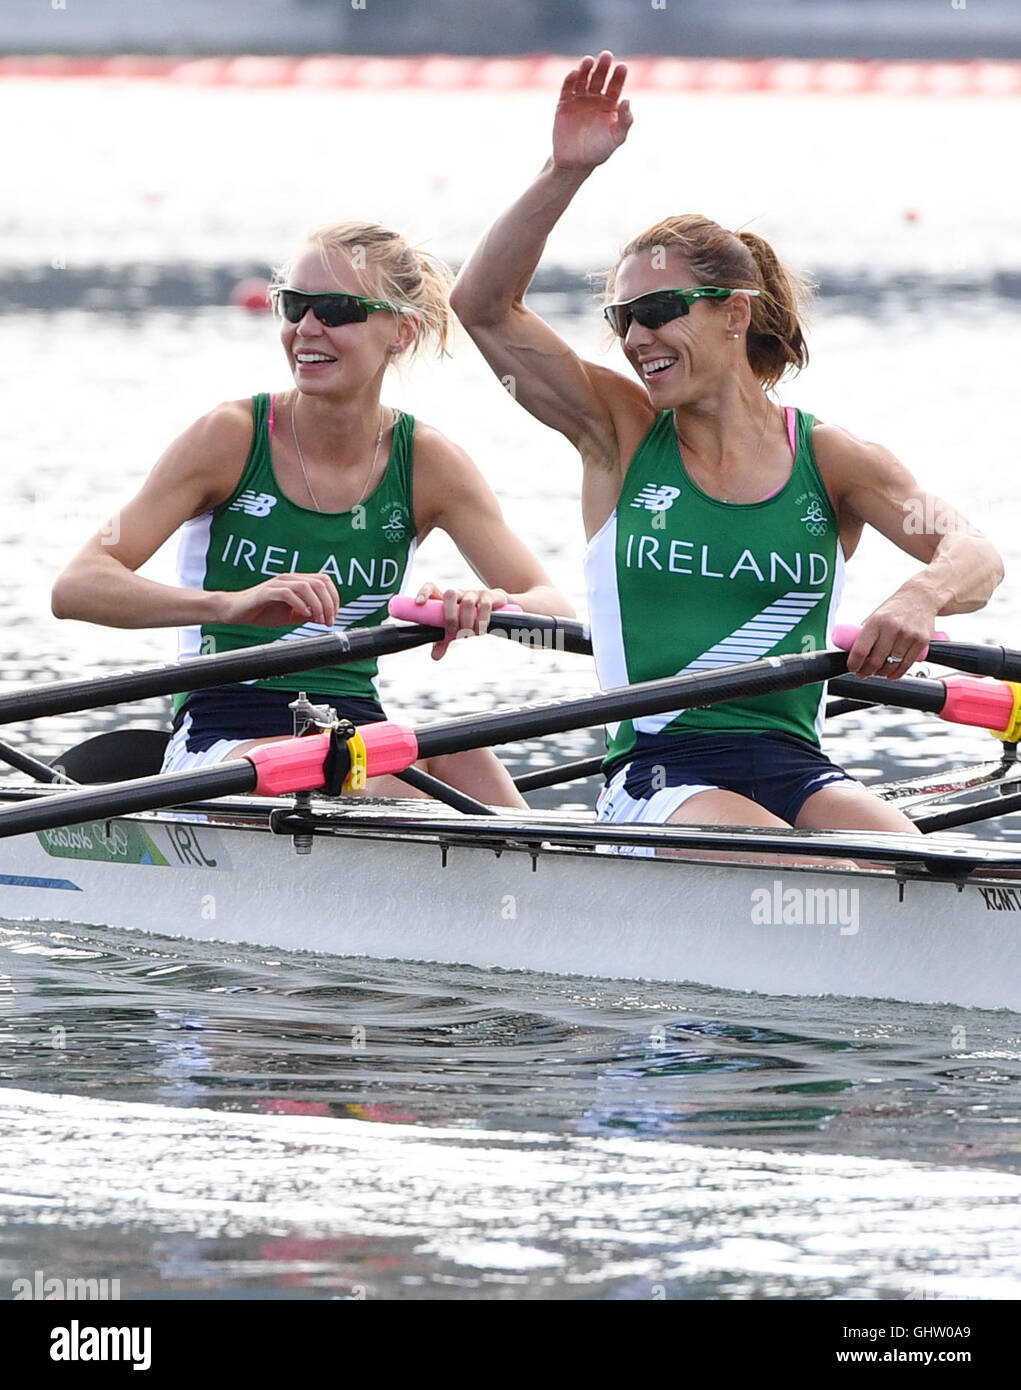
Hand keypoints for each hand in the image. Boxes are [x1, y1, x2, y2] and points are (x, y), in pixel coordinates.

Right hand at [217, 573, 338, 628]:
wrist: (235, 612)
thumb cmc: (262, 612)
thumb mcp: (291, 616)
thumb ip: (308, 614)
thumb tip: (325, 617)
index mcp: (297, 582)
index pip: (324, 581)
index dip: (334, 598)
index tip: (333, 617)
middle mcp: (289, 579)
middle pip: (319, 583)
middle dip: (329, 603)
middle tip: (328, 621)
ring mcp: (278, 584)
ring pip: (306, 586)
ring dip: (317, 605)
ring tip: (317, 620)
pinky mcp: (266, 591)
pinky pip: (287, 593)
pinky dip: (299, 604)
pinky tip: (302, 614)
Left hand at [412, 582, 510, 660]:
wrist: (497, 608)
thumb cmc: (469, 618)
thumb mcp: (455, 630)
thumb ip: (443, 641)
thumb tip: (435, 657)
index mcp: (446, 599)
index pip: (432, 588)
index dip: (424, 593)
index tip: (419, 604)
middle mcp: (458, 593)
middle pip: (449, 594)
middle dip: (449, 615)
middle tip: (453, 631)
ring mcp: (474, 593)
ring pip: (467, 602)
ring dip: (467, 621)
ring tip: (469, 634)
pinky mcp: (490, 596)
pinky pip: (485, 605)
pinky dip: (482, 620)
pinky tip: (481, 629)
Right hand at [553, 51, 631, 172]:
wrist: (575, 164)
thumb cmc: (599, 152)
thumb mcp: (616, 139)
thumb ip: (625, 121)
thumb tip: (627, 100)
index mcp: (610, 104)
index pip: (615, 86)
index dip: (619, 76)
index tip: (622, 67)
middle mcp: (594, 99)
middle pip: (600, 78)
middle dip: (603, 67)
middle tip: (606, 56)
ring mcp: (578, 100)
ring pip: (583, 80)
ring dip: (586, 69)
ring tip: (588, 61)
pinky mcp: (563, 105)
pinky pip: (567, 89)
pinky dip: (570, 80)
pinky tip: (574, 73)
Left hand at [846, 592, 938, 678]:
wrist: (921, 598)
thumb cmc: (895, 608)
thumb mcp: (875, 616)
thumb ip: (865, 633)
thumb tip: (851, 650)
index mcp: (876, 621)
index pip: (861, 650)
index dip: (854, 664)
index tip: (852, 668)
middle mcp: (892, 628)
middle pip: (876, 661)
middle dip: (866, 671)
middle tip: (862, 673)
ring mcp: (908, 636)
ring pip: (891, 665)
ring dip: (881, 673)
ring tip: (877, 672)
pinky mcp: (921, 642)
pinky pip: (907, 664)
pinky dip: (897, 673)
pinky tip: (891, 674)